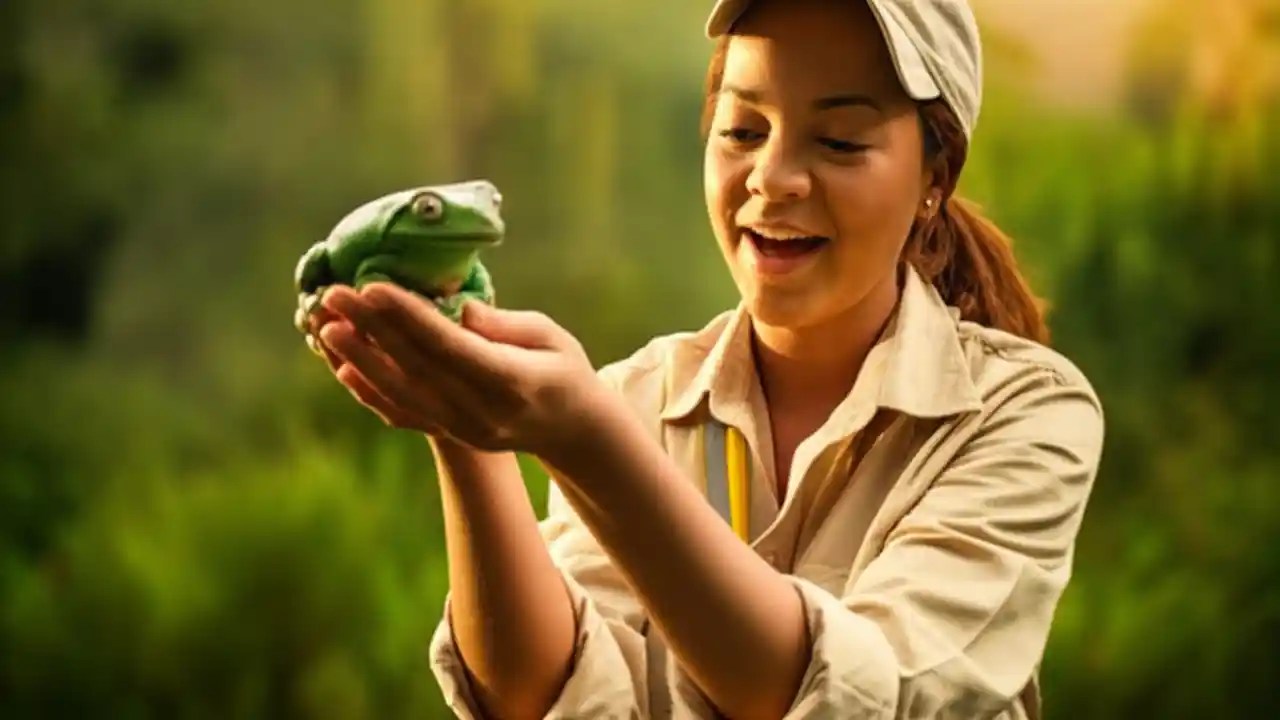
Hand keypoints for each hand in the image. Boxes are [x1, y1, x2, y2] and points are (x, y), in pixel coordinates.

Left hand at [307, 282, 606, 456]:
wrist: (569, 429)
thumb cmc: (562, 369)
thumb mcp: (552, 338)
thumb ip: (507, 325)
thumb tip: (461, 310)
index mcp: (511, 381)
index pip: (449, 347)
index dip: (408, 318)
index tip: (373, 287)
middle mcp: (480, 410)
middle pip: (416, 366)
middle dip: (371, 328)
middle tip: (333, 294)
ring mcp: (461, 427)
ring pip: (401, 392)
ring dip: (360, 359)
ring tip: (326, 326)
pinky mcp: (449, 434)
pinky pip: (401, 414)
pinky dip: (369, 392)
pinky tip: (342, 366)